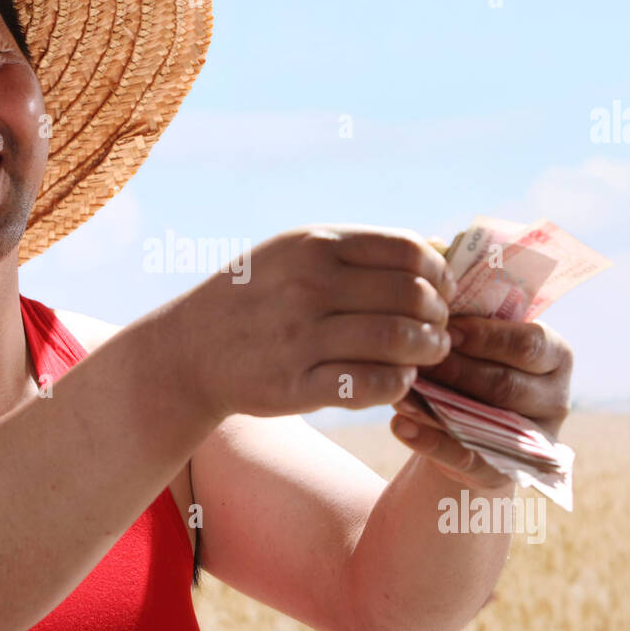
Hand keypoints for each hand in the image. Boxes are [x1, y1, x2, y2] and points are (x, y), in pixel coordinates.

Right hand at [170, 224, 456, 419]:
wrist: (189, 350)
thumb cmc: (255, 297)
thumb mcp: (292, 253)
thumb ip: (357, 250)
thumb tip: (437, 247)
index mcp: (313, 245)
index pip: (407, 251)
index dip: (439, 273)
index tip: (441, 290)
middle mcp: (307, 286)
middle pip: (411, 296)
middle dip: (438, 315)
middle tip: (440, 328)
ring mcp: (300, 337)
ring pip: (398, 341)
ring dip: (428, 350)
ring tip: (428, 354)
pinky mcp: (295, 385)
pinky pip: (371, 384)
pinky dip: (398, 384)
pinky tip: (398, 380)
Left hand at [388, 316, 572, 488]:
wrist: (476, 426)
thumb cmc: (479, 365)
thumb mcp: (484, 345)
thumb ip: (468, 332)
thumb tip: (431, 320)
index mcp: (556, 358)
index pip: (529, 344)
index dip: (486, 336)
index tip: (446, 329)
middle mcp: (554, 400)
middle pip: (506, 384)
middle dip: (457, 370)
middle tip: (418, 359)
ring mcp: (532, 441)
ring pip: (487, 421)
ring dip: (439, 403)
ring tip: (402, 391)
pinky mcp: (500, 473)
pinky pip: (464, 458)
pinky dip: (429, 442)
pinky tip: (401, 425)